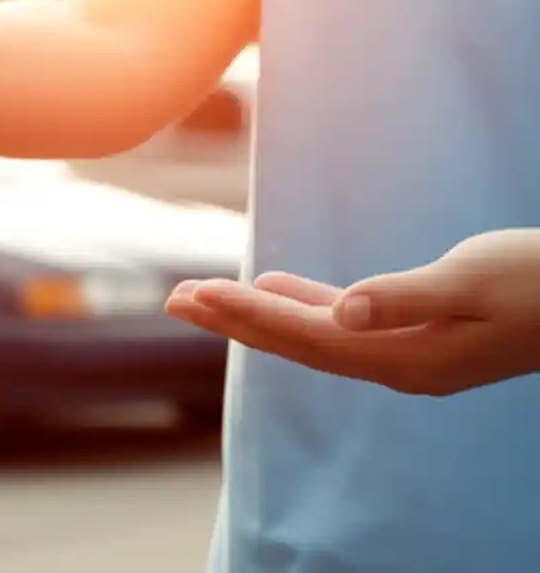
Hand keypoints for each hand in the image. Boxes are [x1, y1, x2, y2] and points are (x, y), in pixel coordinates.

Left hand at [165, 229, 539, 395]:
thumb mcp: (474, 280)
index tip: (196, 294)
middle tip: (170, 299)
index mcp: (405, 357)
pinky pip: (343, 322)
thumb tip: (346, 313)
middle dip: (231, 320)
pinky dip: (304, 303)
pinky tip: (277, 286)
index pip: (306, 336)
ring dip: (256, 313)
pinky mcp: (415, 333)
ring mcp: (405, 351)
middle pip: (294, 342)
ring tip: (201, 295)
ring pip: (311, 332)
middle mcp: (396, 363)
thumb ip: (407, 297)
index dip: (248, 314)